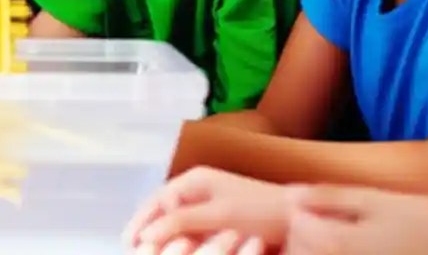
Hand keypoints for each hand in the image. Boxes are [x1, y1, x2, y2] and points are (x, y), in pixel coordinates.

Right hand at [125, 167, 286, 252]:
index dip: (141, 220)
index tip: (128, 241)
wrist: (299, 218)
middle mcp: (199, 192)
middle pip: (163, 212)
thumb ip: (180, 221)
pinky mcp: (221, 224)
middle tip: (136, 251)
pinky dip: (184, 244)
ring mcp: (210, 208)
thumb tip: (146, 233)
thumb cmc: (261, 210)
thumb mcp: (218, 214)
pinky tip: (181, 252)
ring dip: (166, 240)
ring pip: (177, 226)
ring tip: (153, 254)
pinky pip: (194, 234)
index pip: (156, 200)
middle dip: (150, 231)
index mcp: (195, 181)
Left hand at [285, 186, 427, 254]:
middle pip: (298, 250)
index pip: (295, 226)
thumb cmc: (420, 221)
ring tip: (340, 237)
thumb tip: (289, 195)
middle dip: (302, 235)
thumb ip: (330, 197)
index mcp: (344, 242)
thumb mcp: (375, 201)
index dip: (300, 211)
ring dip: (312, 249)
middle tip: (322, 222)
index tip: (315, 205)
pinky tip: (351, 247)